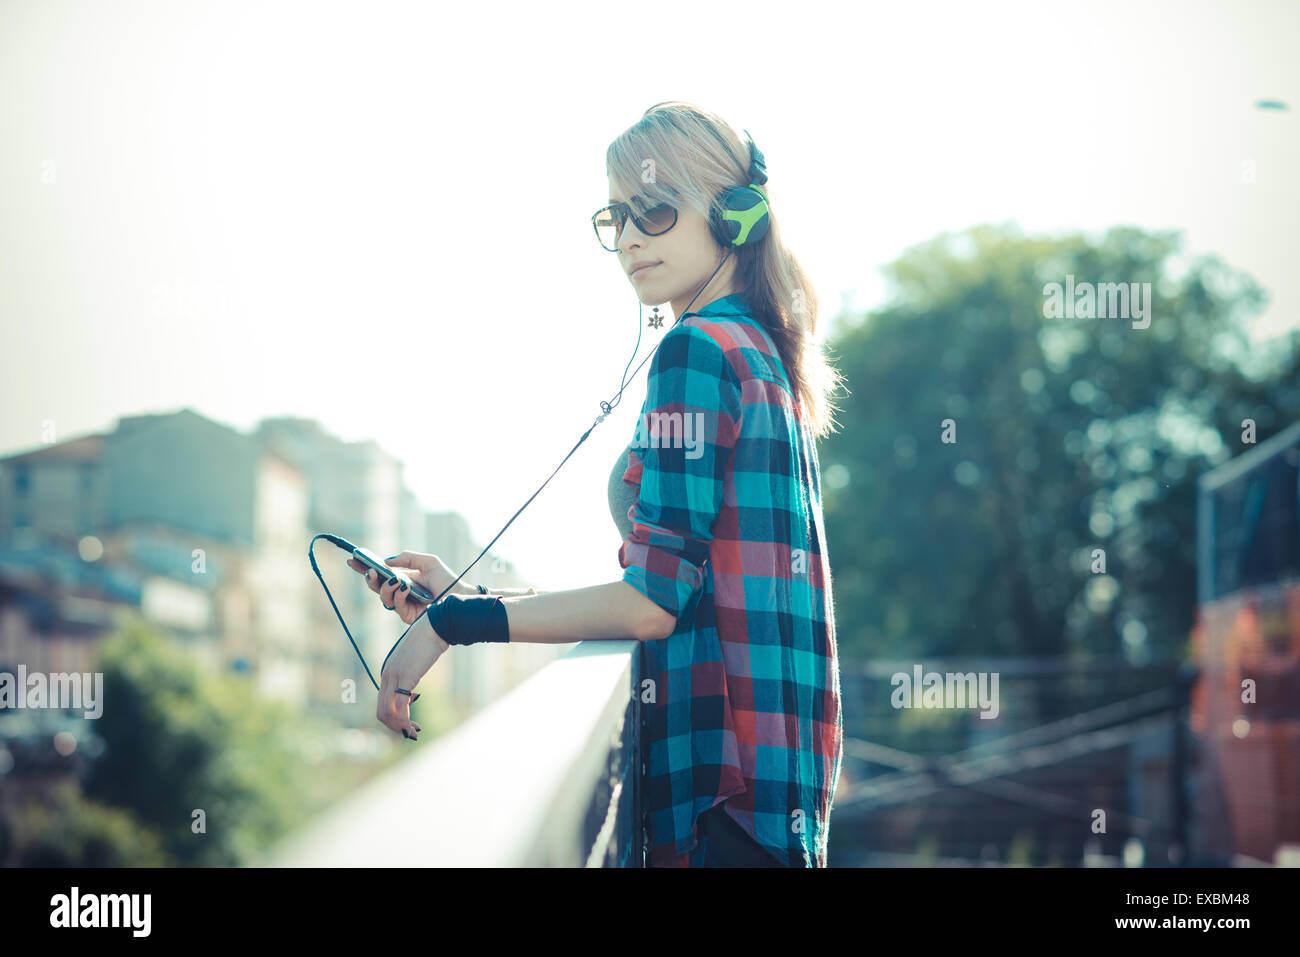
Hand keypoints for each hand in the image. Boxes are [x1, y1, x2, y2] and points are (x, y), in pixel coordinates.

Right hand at [348, 550, 470, 624]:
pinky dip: (398, 596)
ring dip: (384, 588)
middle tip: (370, 571)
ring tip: (393, 580)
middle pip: (376, 587)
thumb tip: (387, 562)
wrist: (460, 596)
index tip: (353, 559)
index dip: (365, 568)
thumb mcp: (428, 562)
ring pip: (384, 599)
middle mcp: (400, 592)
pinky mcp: (409, 616)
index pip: (380, 574)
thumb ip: (408, 558)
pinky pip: (397, 606)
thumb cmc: (446, 579)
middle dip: (370, 579)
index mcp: (403, 579)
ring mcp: (404, 605)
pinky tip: (404, 588)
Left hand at [377, 609, 450, 740]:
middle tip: (412, 733)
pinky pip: (400, 705)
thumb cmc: (429, 641)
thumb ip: (410, 671)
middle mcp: (386, 675)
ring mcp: (394, 676)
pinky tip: (413, 726)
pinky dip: (405, 720)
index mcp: (387, 671)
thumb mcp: (415, 659)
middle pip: (381, 711)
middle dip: (395, 726)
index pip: (382, 702)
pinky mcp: (405, 677)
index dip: (393, 718)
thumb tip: (415, 680)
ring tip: (414, 732)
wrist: (436, 627)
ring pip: (387, 711)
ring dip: (399, 726)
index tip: (410, 724)